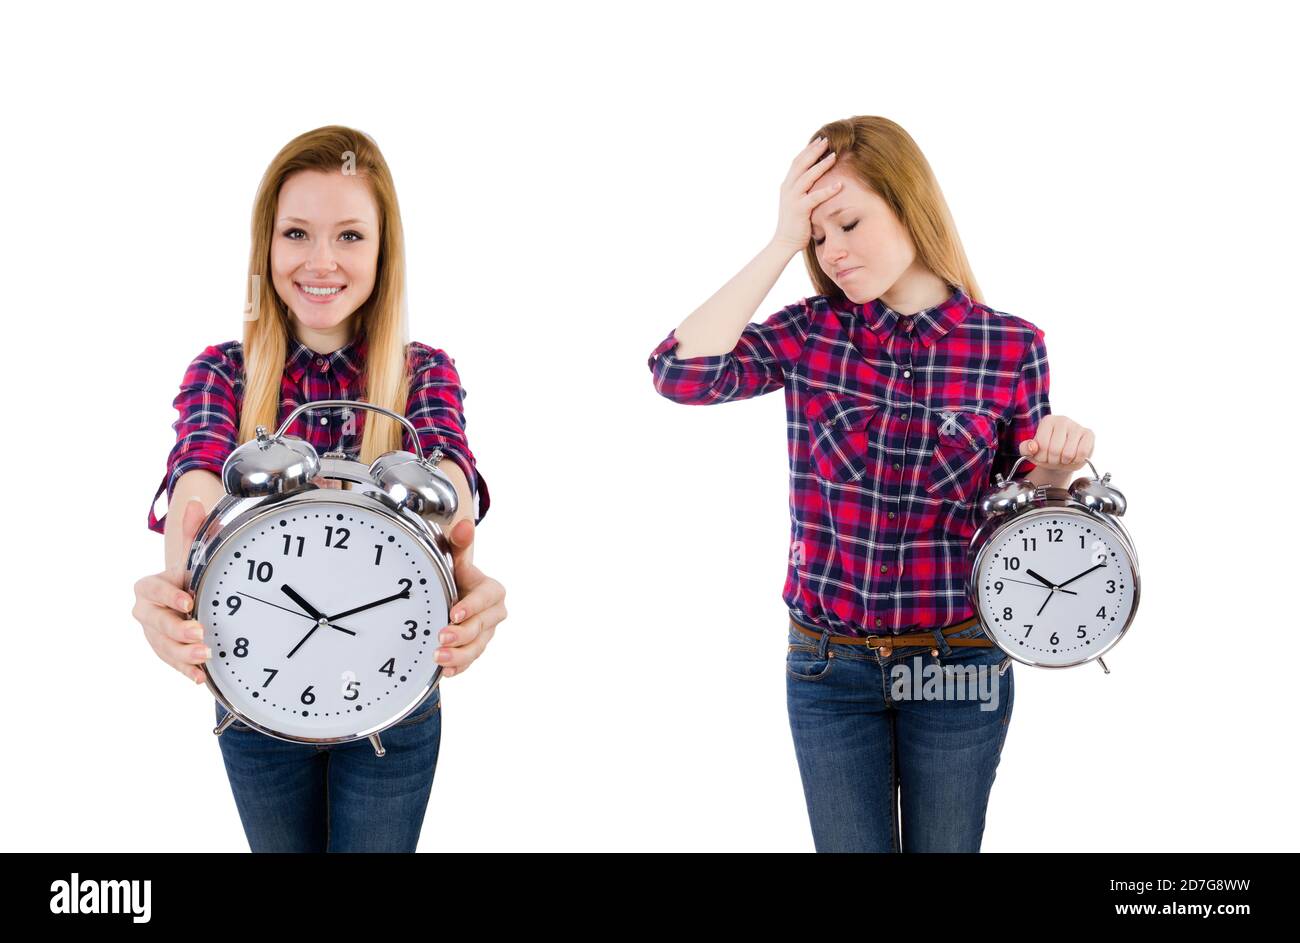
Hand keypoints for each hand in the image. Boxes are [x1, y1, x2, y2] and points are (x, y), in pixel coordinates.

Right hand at [132, 497, 211, 684]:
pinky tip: (201, 677)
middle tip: (200, 632)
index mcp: (150, 586)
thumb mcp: (193, 556)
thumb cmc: (189, 577)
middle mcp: (147, 612)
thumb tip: (197, 502)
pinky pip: (174, 663)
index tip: (188, 599)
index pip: (154, 589)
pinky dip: (187, 670)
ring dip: (184, 653)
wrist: (184, 600)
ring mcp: (155, 635)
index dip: (169, 595)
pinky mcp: (167, 653)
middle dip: (177, 628)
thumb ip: (193, 534)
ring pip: (164, 646)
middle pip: (157, 622)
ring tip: (205, 656)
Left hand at [434, 519, 505, 677]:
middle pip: (481, 627)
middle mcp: (493, 615)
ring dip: (458, 655)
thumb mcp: (456, 559)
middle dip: (461, 634)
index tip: (454, 613)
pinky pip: (469, 662)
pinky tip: (444, 672)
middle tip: (440, 637)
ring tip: (438, 658)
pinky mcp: (474, 650)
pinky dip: (457, 667)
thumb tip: (463, 524)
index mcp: (492, 591)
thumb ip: (460, 545)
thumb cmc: (457, 576)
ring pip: (476, 648)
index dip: (471, 606)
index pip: (486, 598)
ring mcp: (484, 635)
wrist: (456, 594)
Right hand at [772, 137, 840, 251]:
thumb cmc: (795, 223)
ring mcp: (792, 198)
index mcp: (787, 185)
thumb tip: (818, 180)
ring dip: (821, 165)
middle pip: (801, 164)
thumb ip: (805, 190)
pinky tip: (839, 185)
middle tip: (827, 140)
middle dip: (814, 151)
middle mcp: (788, 188)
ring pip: (807, 176)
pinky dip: (827, 191)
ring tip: (834, 156)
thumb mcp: (798, 202)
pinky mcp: (799, 210)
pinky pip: (814, 197)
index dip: (808, 149)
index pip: (797, 162)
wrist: (784, 242)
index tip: (820, 139)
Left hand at [1018, 414, 1094, 472]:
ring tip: (1063, 457)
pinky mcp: (1089, 434)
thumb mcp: (1031, 452)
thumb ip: (1025, 449)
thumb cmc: (1047, 453)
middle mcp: (1062, 420)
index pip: (1041, 445)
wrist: (1063, 458)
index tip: (1043, 455)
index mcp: (1047, 421)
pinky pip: (1082, 453)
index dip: (1041, 457)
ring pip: (1068, 453)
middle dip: (1053, 460)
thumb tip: (1032, 447)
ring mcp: (1077, 426)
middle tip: (1054, 458)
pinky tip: (1073, 457)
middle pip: (1055, 449)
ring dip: (1064, 461)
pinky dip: (1076, 460)